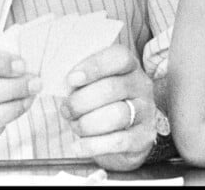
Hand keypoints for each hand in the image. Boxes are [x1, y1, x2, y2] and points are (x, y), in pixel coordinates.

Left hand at [59, 44, 155, 170]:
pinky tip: (78, 146)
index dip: (94, 66)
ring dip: (87, 123)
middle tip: (66, 110)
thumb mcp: (93, 83)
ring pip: (117, 115)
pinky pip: (119, 141)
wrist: (123, 134)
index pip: (119, 57)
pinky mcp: (144, 138)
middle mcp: (142, 86)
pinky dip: (93, 145)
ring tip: (74, 126)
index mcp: (129, 66)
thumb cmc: (100, 101)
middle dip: (81, 101)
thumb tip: (59, 84)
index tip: (71, 79)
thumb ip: (80, 80)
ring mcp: (146, 112)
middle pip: (112, 88)